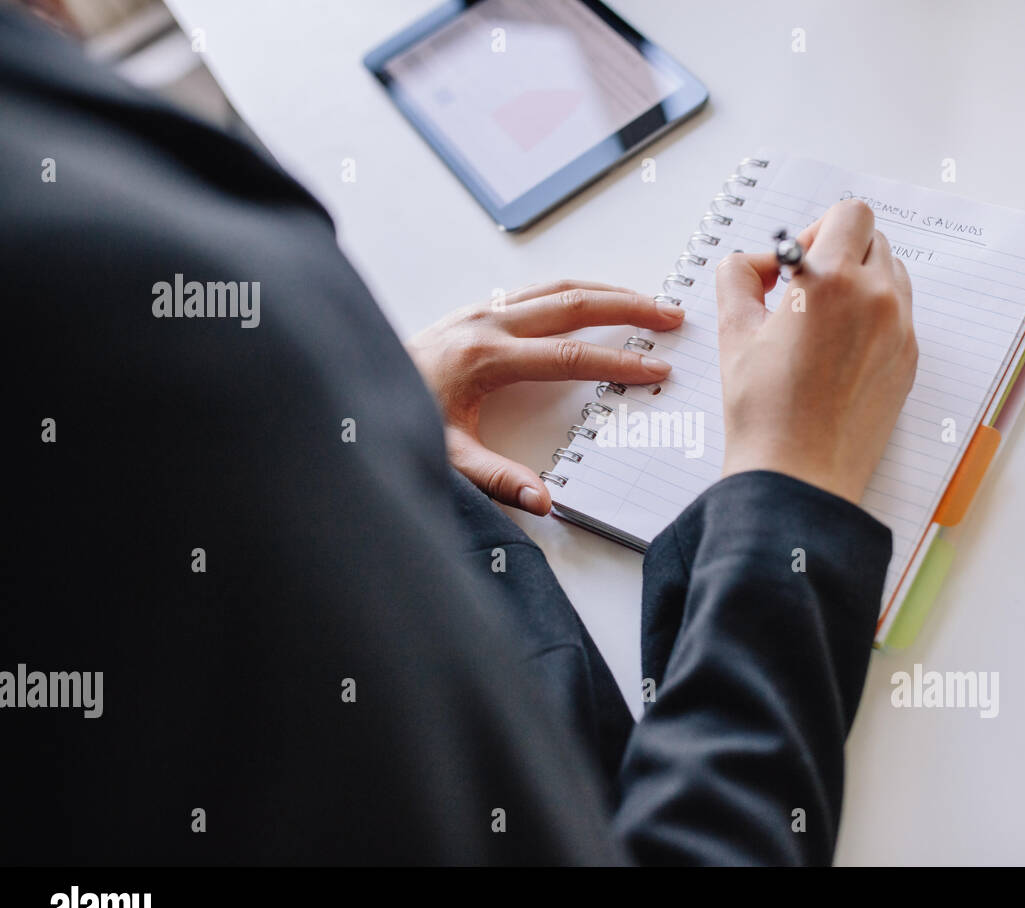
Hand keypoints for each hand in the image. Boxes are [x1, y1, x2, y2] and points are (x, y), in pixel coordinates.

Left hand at [407, 280, 684, 514]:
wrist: (352, 385)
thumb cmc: (394, 416)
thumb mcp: (443, 456)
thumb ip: (496, 479)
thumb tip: (543, 500)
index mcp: (485, 357)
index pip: (568, 355)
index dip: (617, 360)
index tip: (655, 368)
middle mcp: (486, 323)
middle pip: (573, 304)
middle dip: (629, 308)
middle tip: (671, 316)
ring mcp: (481, 310)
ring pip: (557, 288)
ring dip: (608, 291)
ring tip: (649, 302)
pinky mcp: (477, 310)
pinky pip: (538, 291)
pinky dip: (576, 291)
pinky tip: (597, 299)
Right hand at [715, 200, 916, 502]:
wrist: (799, 475)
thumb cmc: (763, 411)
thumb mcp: (734, 333)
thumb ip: (738, 278)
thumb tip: (754, 264)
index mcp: (832, 280)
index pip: (849, 214)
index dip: (820, 229)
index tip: (797, 261)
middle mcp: (876, 298)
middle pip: (874, 240)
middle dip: (840, 253)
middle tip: (806, 292)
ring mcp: (900, 331)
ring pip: (891, 275)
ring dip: (861, 282)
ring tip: (824, 323)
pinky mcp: (909, 362)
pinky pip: (899, 316)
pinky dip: (874, 317)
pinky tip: (839, 354)